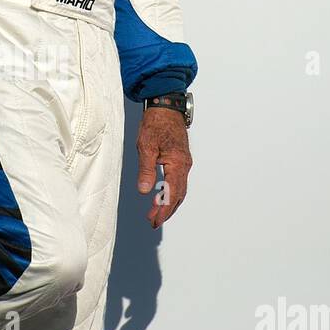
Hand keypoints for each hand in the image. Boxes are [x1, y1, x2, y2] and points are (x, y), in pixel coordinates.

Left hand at [136, 107, 191, 228]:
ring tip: (155, 213)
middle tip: (153, 222)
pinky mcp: (181, 160)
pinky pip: (178, 181)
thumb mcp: (146, 147)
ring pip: (179, 190)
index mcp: (177, 163)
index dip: (164, 210)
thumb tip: (145, 191)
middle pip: (178, 195)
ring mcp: (184, 163)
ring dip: (169, 203)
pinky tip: (162, 197)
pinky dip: (171, 193)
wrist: (166, 108)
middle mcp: (184, 165)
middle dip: (166, 210)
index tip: (155, 221)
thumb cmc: (155, 124)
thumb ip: (146, 170)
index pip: (172, 193)